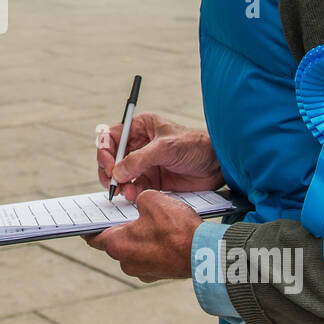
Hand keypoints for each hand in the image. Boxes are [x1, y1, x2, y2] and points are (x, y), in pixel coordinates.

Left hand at [85, 190, 199, 280]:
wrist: (205, 254)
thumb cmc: (177, 228)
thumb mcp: (153, 199)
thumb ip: (139, 199)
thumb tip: (141, 203)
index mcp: (117, 245)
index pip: (92, 237)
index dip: (89, 227)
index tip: (86, 221)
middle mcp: (126, 263)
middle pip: (115, 242)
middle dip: (120, 228)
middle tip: (127, 213)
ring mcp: (143, 272)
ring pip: (134, 250)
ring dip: (139, 237)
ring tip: (152, 222)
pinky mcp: (159, 274)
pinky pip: (150, 257)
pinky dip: (153, 246)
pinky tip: (165, 234)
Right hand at [96, 112, 222, 202]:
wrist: (218, 165)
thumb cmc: (196, 146)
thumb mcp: (166, 148)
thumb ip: (140, 159)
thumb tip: (117, 172)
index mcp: (140, 128)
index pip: (112, 137)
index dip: (105, 151)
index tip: (108, 165)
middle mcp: (139, 145)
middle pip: (111, 158)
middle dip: (109, 171)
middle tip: (112, 184)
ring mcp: (144, 164)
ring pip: (120, 175)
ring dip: (119, 185)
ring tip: (126, 192)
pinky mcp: (152, 180)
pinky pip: (133, 187)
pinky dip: (130, 193)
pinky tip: (135, 195)